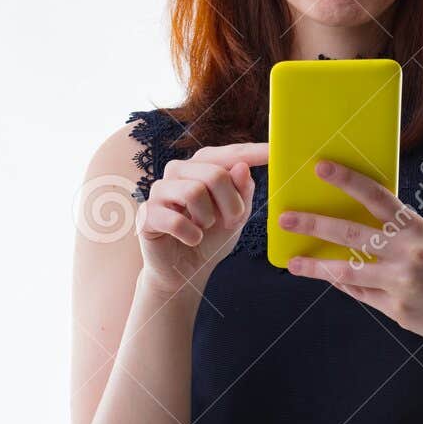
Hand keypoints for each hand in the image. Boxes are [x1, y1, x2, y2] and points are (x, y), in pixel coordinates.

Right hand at [136, 143, 267, 296]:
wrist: (184, 271)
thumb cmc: (210, 238)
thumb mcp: (237, 215)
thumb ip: (242, 191)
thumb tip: (242, 167)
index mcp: (201, 166)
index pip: (228, 154)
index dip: (252, 152)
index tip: (274, 152)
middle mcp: (178, 172)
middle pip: (213, 173)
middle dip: (231, 202)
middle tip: (232, 220)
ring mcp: (160, 191)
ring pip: (193, 191)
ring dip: (208, 218)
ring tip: (205, 228)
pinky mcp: (147, 214)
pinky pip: (174, 219)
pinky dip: (190, 234)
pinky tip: (192, 239)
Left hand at [278, 159, 422, 352]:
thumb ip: (391, 231)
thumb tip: (347, 221)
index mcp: (416, 227)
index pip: (377, 197)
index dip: (348, 181)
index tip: (321, 168)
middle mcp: (409, 252)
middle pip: (352, 234)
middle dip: (314, 224)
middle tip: (285, 219)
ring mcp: (401, 282)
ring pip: (347, 270)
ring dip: (315, 266)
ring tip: (294, 262)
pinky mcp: (395, 308)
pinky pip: (358, 292)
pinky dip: (342, 283)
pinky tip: (324, 274)